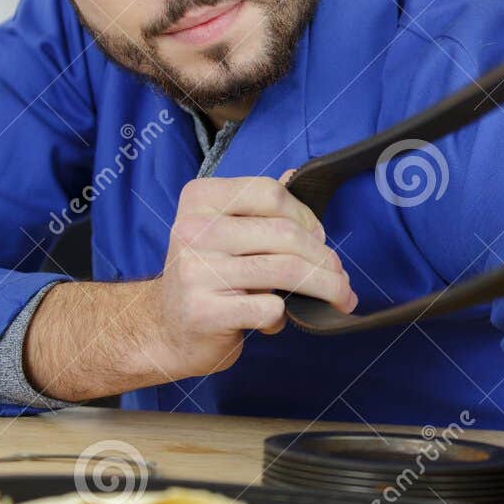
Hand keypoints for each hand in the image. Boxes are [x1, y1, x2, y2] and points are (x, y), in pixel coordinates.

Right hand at [140, 175, 354, 380]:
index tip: (320, 237)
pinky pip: (270, 308)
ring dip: (325, 287)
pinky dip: (282, 317)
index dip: (307, 216)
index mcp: (200, 199)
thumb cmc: (206, 275)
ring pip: (286, 271)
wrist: (163, 328)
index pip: (271, 194)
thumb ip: (258, 206)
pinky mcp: (204, 312)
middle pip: (286, 234)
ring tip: (340, 298)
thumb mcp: (224, 230)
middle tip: (341, 277)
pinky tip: (273, 321)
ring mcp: (196, 271)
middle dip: (326, 259)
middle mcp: (193, 229)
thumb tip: (296, 174)